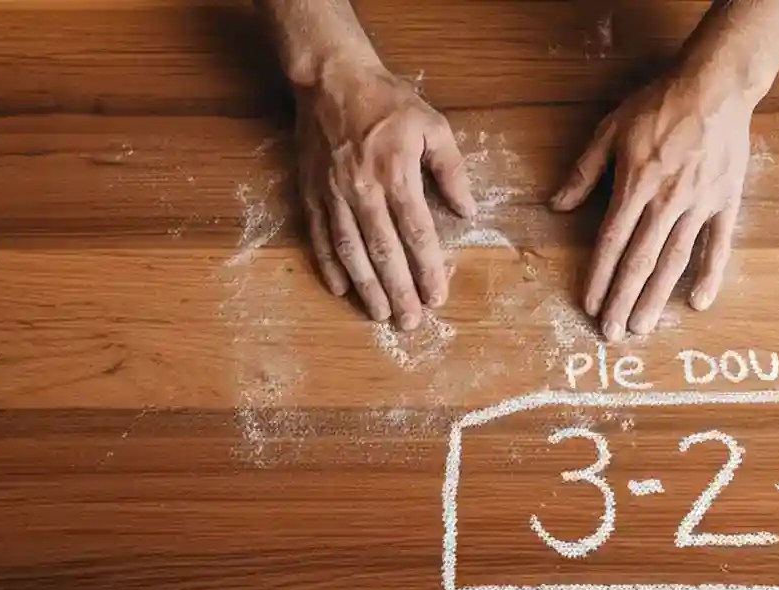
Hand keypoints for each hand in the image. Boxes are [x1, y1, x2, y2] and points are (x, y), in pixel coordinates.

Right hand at [300, 62, 475, 329]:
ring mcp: (333, 194)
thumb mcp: (433, 126)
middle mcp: (362, 191)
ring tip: (379, 315)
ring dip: (365, 287)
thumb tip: (467, 211)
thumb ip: (452, 171)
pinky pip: (319, 236)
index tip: (438, 298)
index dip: (428, 270)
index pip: (417, 234)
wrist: (330, 78)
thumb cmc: (386, 101)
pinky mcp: (311, 192)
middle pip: (384, 252)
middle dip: (398, 292)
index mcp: (396, 175)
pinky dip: (328, 265)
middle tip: (410, 323)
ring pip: (350, 251)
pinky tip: (339, 289)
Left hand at [550, 73, 751, 340]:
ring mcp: (698, 205)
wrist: (715, 86)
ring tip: (643, 327)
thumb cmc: (659, 105)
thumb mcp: (610, 130)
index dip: (598, 278)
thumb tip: (556, 205)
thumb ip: (584, 172)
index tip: (589, 305)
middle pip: (639, 261)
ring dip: (657, 297)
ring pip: (674, 260)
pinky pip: (718, 245)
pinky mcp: (725, 202)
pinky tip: (698, 302)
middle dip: (623, 300)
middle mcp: (666, 202)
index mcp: (635, 186)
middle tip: (612, 333)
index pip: (611, 243)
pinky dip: (710, 275)